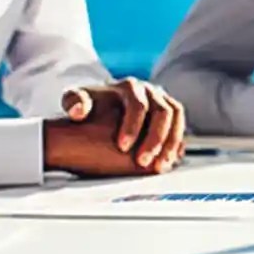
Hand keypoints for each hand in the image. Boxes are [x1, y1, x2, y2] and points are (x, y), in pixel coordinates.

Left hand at [46, 79, 186, 175]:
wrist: (100, 106)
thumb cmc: (87, 105)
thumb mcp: (74, 100)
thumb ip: (73, 102)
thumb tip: (79, 111)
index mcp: (129, 86)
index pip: (138, 104)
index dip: (133, 126)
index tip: (122, 148)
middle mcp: (150, 90)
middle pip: (163, 112)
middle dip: (155, 139)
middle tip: (143, 162)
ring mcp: (163, 100)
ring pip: (177, 118)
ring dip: (171, 143)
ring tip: (159, 166)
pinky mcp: (170, 113)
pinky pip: (180, 126)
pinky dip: (177, 143)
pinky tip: (169, 161)